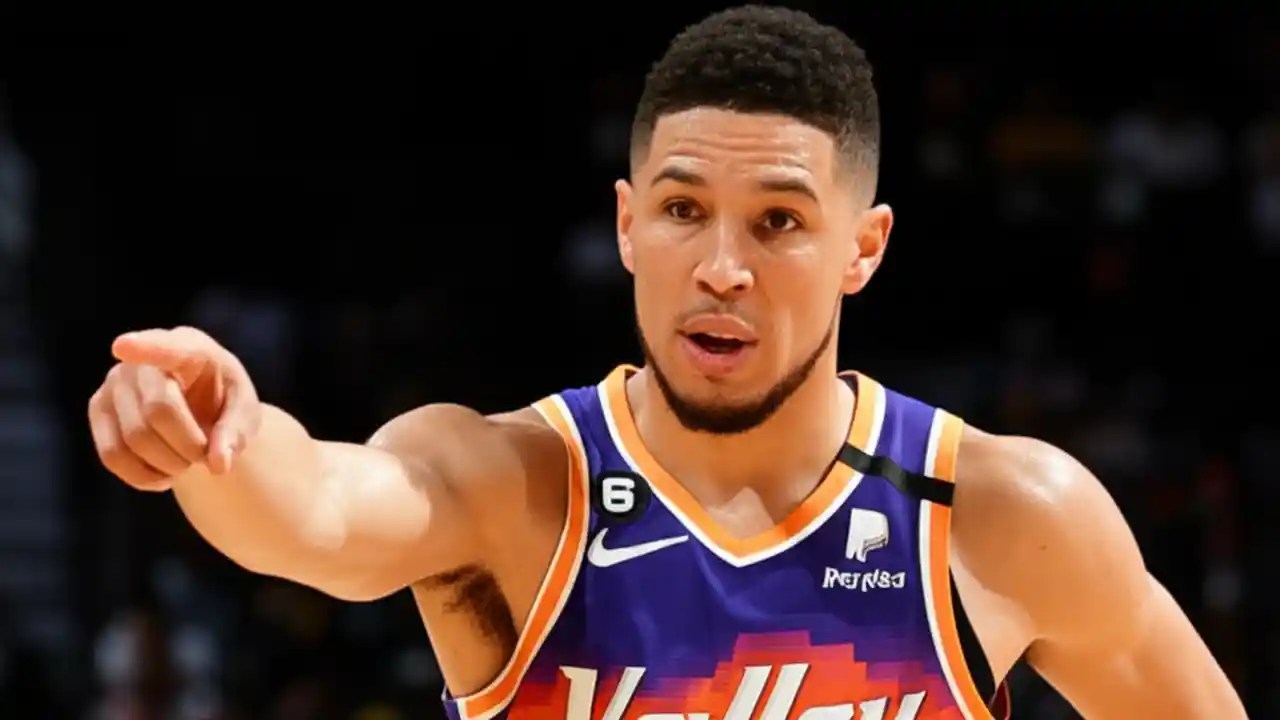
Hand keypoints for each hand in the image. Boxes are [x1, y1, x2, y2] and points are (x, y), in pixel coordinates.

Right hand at [88, 326, 261, 490]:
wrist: (200, 409)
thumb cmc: (224, 401)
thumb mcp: (244, 411)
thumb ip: (236, 432)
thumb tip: (219, 464)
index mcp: (188, 347)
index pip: (165, 348)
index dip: (144, 349)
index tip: (122, 346)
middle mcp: (142, 361)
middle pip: (157, 411)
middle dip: (188, 446)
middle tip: (205, 454)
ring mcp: (113, 383)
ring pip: (133, 438)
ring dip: (168, 464)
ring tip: (187, 461)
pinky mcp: (99, 410)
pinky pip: (113, 455)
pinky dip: (143, 476)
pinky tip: (164, 475)